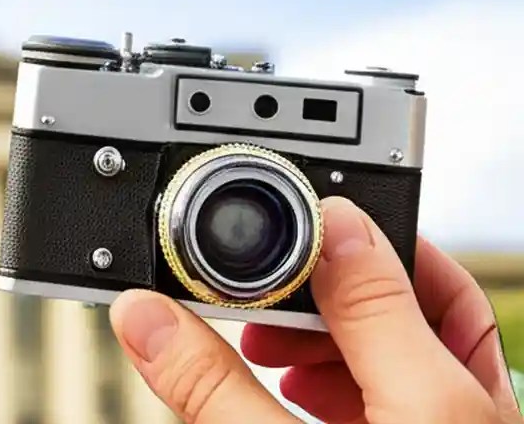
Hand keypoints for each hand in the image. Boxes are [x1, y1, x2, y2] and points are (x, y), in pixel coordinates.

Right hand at [110, 196, 520, 422]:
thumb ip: (214, 387)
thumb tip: (145, 314)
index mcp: (441, 397)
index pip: (388, 260)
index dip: (321, 222)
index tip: (266, 214)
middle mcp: (473, 406)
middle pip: (415, 291)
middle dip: (326, 281)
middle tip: (264, 293)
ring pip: (420, 344)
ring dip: (338, 331)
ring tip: (271, 351)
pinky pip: (419, 391)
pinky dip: (355, 379)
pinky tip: (300, 398)